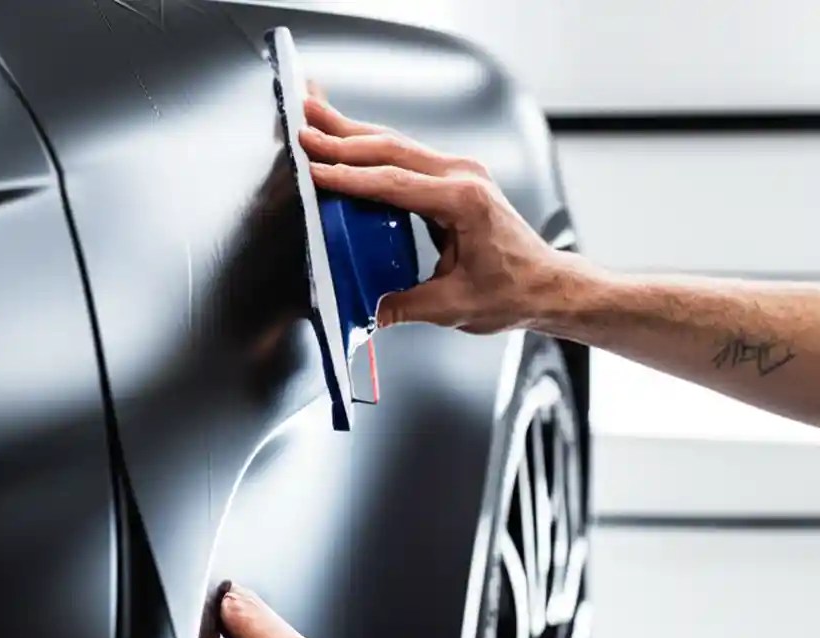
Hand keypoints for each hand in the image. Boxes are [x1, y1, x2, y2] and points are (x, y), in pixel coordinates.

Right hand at [299, 97, 590, 333]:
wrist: (547, 284)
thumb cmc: (513, 292)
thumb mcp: (453, 306)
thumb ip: (404, 305)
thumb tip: (365, 310)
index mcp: (464, 201)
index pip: (393, 183)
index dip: (349, 177)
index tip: (313, 170)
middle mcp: (462, 176)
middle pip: (390, 149)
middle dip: (341, 138)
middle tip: (302, 127)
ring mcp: (459, 172)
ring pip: (395, 144)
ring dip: (352, 132)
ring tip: (314, 116)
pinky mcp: (454, 177)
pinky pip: (405, 154)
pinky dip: (371, 145)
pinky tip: (346, 136)